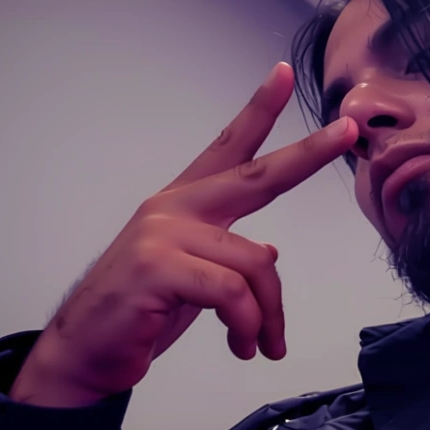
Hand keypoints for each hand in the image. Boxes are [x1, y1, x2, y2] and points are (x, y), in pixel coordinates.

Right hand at [11, 63, 356, 406]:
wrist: (83, 355)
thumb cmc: (137, 317)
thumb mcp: (192, 283)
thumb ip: (227, 258)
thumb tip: (268, 251)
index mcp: (183, 205)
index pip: (226, 148)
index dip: (257, 110)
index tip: (281, 74)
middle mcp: (172, 209)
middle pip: (256, 175)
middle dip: (307, 153)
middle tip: (346, 131)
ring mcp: (163, 234)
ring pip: (255, 264)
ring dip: (267, 316)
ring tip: (260, 346)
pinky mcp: (158, 266)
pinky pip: (234, 294)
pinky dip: (248, 327)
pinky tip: (242, 348)